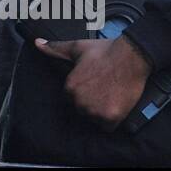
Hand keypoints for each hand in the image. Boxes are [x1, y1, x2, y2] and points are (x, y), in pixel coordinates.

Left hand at [35, 35, 153, 130]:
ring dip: (100, 112)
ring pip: (94, 118)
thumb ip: (55, 48)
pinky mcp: (111, 117)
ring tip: (110, 96)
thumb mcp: (76, 48)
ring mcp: (96, 110)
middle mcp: (80, 101)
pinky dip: (111, 120)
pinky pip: (107, 127)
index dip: (82, 92)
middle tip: (102, 89)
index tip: (92, 85)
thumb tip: (38, 43)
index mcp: (70, 87)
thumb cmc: (105, 52)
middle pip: (82, 109)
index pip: (71, 98)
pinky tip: (115, 106)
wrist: (131, 56)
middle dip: (91, 102)